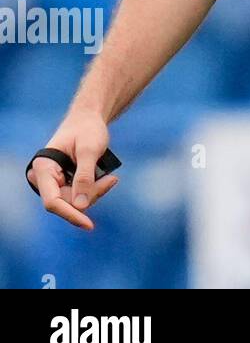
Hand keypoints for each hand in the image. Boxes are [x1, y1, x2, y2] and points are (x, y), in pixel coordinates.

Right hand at [27, 110, 118, 230]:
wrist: (89, 118)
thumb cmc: (88, 129)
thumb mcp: (89, 150)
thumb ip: (85, 177)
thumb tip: (81, 206)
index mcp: (43, 168)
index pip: (52, 201)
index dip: (70, 214)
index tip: (89, 224)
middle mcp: (44, 178)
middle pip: (67, 202)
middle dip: (91, 195)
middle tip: (112, 180)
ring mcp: (54, 182)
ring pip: (75, 201)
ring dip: (95, 192)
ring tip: (111, 178)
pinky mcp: (64, 183)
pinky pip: (79, 195)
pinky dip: (94, 190)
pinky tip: (108, 179)